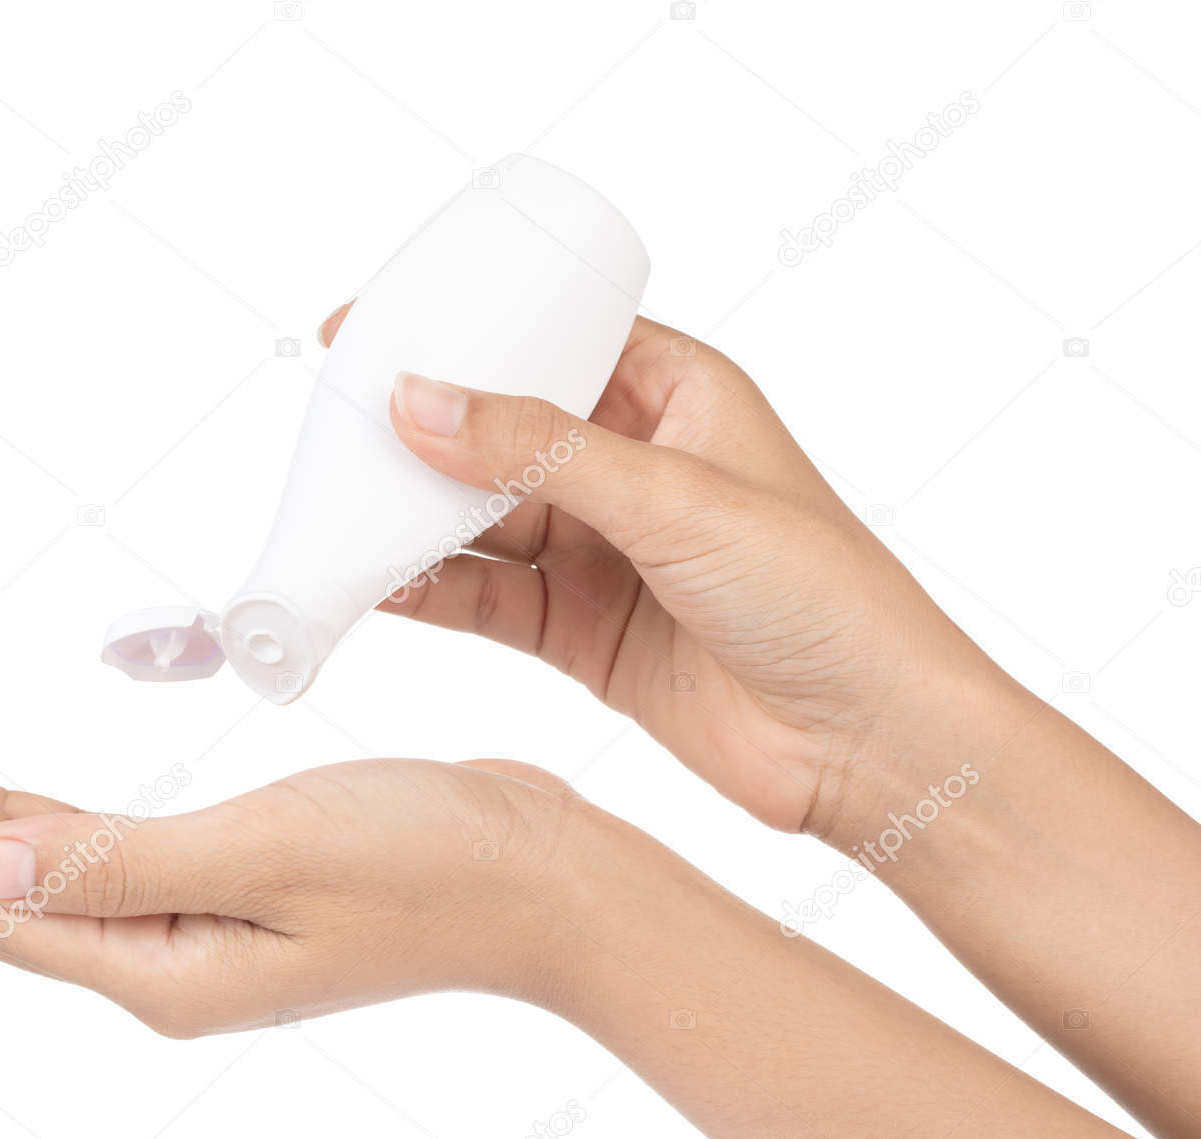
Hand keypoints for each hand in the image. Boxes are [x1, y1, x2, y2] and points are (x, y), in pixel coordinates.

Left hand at [0, 705, 1200, 1138]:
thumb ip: (115, 873)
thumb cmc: (434, 865)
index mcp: (158, 965)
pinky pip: (88, 852)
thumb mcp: (269, 857)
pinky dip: (25, 815)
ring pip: (28, 868)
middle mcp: (158, 957)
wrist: (545, 881)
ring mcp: (189, 924)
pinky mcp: (222, 881)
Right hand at [320, 306, 1200, 1138]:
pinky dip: (430, 592)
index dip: (463, 331)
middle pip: (499, 434)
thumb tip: (420, 402)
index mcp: (676, 396)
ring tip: (334, 509)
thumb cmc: (822, 596)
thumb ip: (541, 451)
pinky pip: (486, 598)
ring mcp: (603, 553)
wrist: (868, 746)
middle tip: (332, 428)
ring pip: (482, 521)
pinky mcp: (580, 631)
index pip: (550, 339)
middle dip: (420, 435)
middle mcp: (632, 468)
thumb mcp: (675, 499)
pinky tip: (377, 585)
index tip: (371, 328)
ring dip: (414, 519)